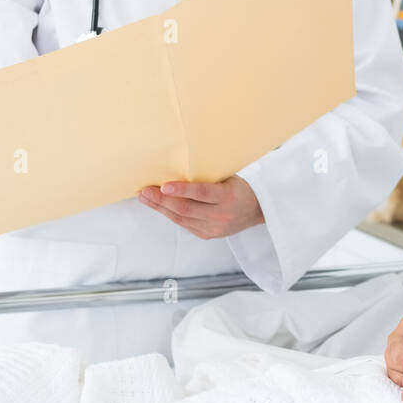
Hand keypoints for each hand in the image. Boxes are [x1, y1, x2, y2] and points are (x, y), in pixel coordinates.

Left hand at [138, 175, 264, 238]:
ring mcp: (214, 228)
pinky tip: (159, 206)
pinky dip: (170, 215)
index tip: (164, 186)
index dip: (182, 190)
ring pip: (181, 219)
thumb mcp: (229, 178)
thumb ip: (208, 177)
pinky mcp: (207, 235)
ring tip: (145, 198)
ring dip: (161, 208)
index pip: (202, 193)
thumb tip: (178, 167)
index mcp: (228, 197)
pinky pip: (184, 224)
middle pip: (186, 208)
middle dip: (162, 200)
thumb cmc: (240, 187)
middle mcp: (221, 215)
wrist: (257, 210)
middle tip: (145, 191)